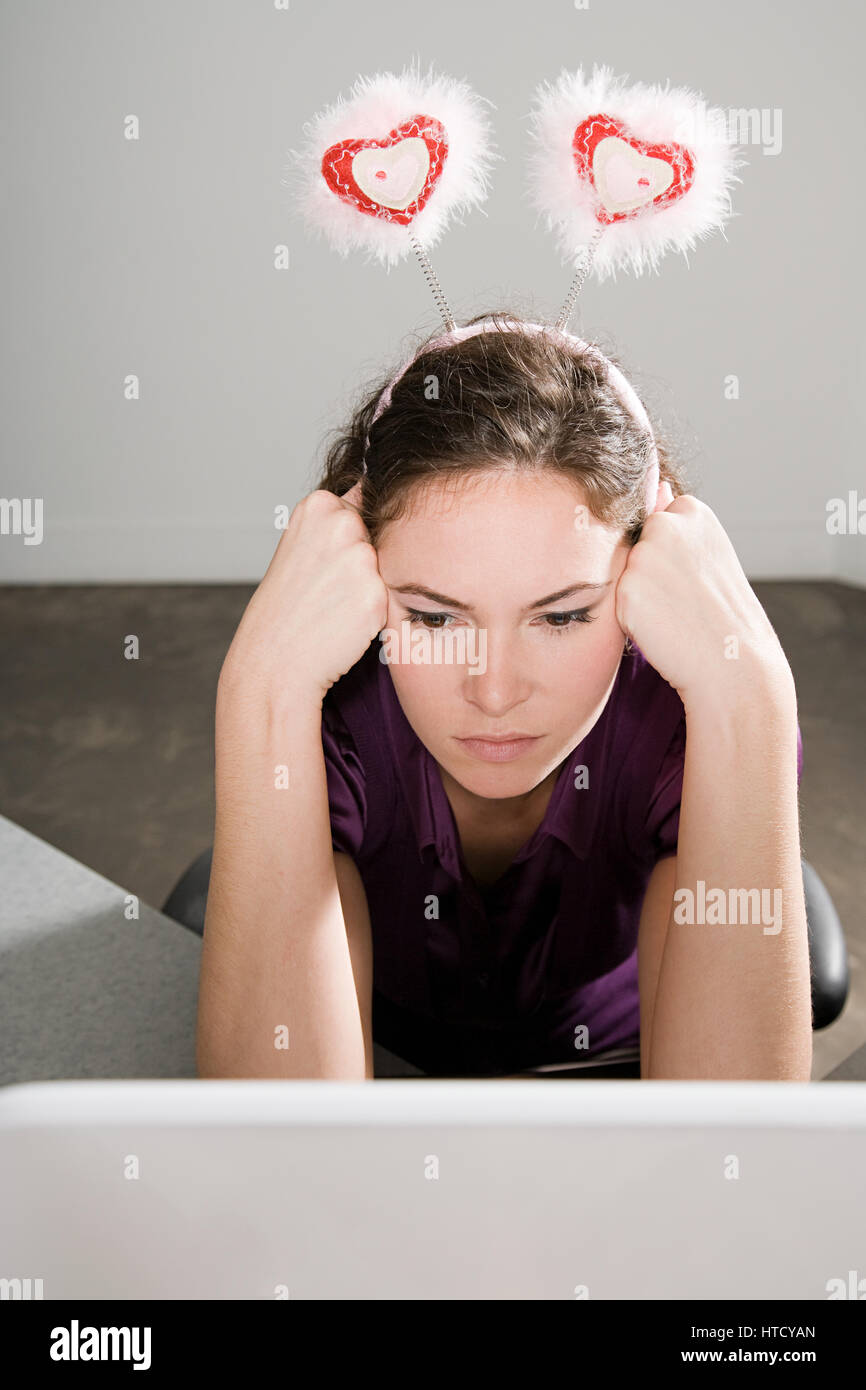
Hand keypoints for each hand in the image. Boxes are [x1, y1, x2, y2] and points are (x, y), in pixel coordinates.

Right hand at [220, 480, 388, 703]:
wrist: (274, 658)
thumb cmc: (286, 606)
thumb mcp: (301, 545)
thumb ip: (336, 521)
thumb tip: (371, 489)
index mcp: (319, 504)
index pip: (360, 510)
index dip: (343, 544)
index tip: (322, 567)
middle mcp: (341, 523)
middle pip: (376, 539)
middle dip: (359, 565)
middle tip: (325, 591)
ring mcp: (360, 557)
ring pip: (384, 570)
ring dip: (367, 589)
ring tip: (332, 606)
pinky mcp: (376, 593)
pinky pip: (388, 598)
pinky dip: (371, 613)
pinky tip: (342, 622)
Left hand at [614, 493, 790, 705]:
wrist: (733, 661)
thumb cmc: (722, 611)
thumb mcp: (707, 552)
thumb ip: (677, 521)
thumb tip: (656, 485)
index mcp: (692, 510)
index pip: (654, 523)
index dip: (669, 558)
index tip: (693, 579)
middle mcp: (666, 523)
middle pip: (634, 546)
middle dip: (649, 572)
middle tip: (683, 600)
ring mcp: (645, 554)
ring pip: (623, 573)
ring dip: (638, 594)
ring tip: (674, 613)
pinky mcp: (627, 587)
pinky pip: (615, 599)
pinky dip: (631, 616)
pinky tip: (660, 626)